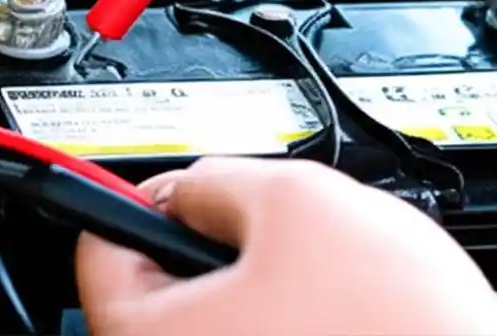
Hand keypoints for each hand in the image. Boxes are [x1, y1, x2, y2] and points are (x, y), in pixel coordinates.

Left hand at [75, 157, 496, 335]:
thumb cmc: (396, 321)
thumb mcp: (294, 197)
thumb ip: (217, 177)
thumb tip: (191, 186)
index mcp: (152, 335)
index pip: (101, 249)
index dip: (145, 196)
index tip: (179, 186)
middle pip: (158, 287)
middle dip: (209, 240)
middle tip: (269, 225)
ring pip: (216, 313)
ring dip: (253, 278)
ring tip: (318, 270)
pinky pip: (259, 335)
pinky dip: (284, 314)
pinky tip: (336, 305)